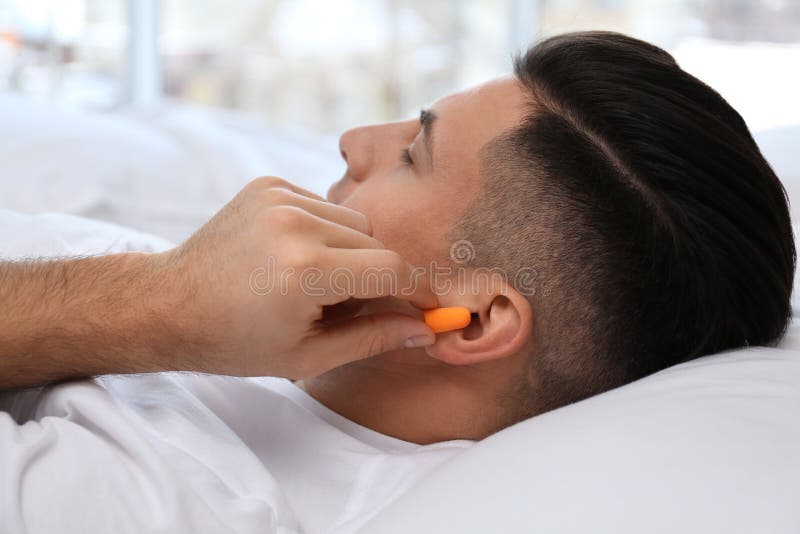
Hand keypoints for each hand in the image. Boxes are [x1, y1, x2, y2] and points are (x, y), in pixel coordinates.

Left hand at [159, 177, 437, 378]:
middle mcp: (294, 223)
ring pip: (353, 221)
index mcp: (304, 270)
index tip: (423, 308)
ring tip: (312, 281)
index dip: (414, 292)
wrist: (168, 304)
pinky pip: (323, 205)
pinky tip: (291, 255)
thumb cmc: (234, 340)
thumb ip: (372, 338)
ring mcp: (278, 197)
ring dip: (349, 251)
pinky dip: (322, 231)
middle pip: (375, 242)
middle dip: (373, 275)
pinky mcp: (268, 185)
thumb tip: (424, 330)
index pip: (391, 270)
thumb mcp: (307, 356)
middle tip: (341, 306)